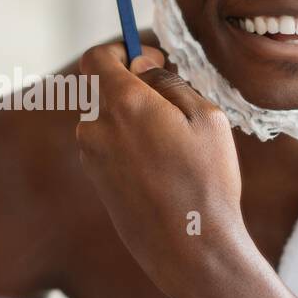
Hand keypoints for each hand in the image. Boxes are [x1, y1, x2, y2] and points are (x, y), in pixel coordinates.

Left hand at [76, 40, 247, 297]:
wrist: (189, 246)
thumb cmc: (206, 180)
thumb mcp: (205, 117)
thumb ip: (169, 82)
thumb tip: (143, 67)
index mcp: (123, 104)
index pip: (96, 57)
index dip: (121, 50)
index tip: (149, 60)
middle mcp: (96, 127)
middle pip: (101, 86)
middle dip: (131, 84)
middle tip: (171, 99)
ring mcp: (92, 156)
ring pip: (106, 116)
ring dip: (132, 116)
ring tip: (173, 140)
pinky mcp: (96, 179)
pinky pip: (108, 144)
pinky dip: (129, 142)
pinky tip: (162, 165)